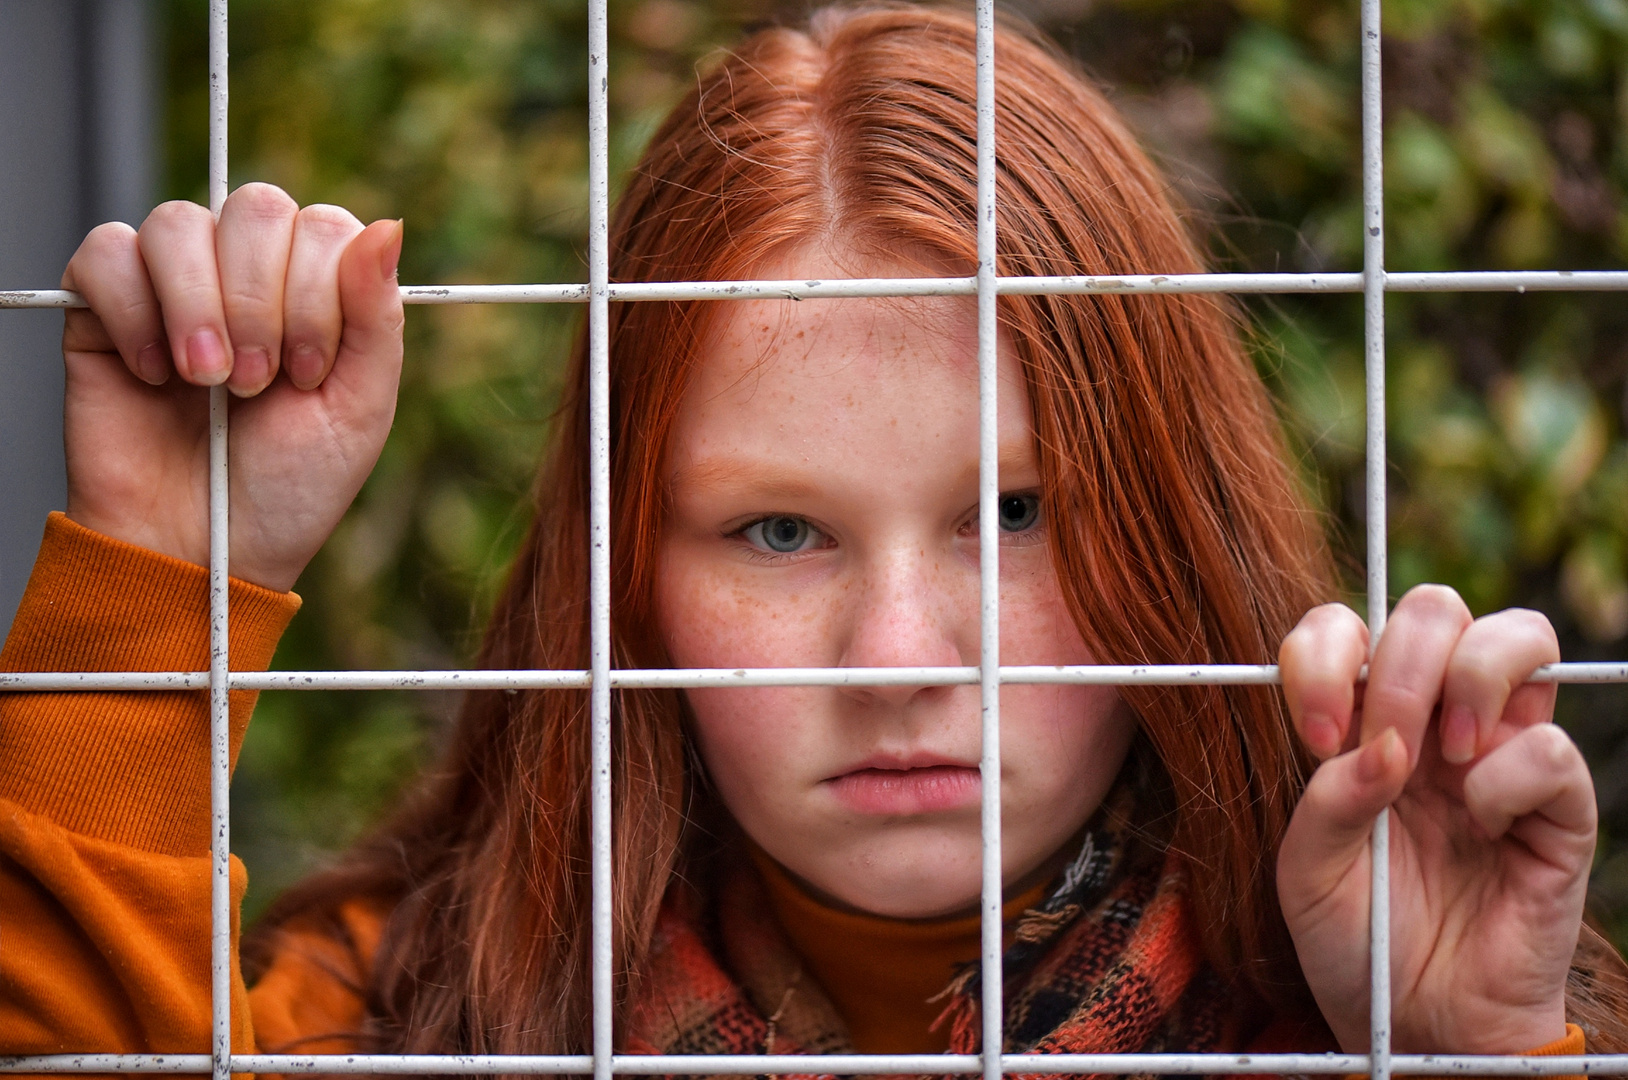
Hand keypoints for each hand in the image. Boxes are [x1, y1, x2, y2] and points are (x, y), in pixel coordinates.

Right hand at [60, 183, 403, 591]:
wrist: (200, 550)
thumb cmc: (285, 488)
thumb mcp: (358, 410)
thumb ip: (376, 316)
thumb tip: (389, 226)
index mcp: (315, 289)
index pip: (324, 226)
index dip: (317, 292)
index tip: (308, 374)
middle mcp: (246, 274)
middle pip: (257, 208)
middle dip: (262, 302)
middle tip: (256, 384)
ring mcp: (173, 285)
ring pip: (180, 222)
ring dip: (200, 306)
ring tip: (208, 382)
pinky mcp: (102, 305)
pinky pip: (106, 251)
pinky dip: (134, 311)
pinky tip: (153, 373)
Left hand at [1276, 585, 1594, 1053]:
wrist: (1416, 1025)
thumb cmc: (1356, 941)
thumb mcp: (1308, 873)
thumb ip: (1327, 802)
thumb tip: (1380, 746)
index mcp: (1360, 722)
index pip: (1347, 628)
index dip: (1327, 656)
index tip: (1318, 733)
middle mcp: (1432, 721)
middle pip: (1436, 609)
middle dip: (1406, 664)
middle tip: (1389, 744)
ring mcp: (1498, 754)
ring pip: (1516, 636)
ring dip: (1469, 680)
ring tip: (1445, 757)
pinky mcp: (1557, 806)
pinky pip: (1550, 748)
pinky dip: (1509, 778)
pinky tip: (1484, 828)